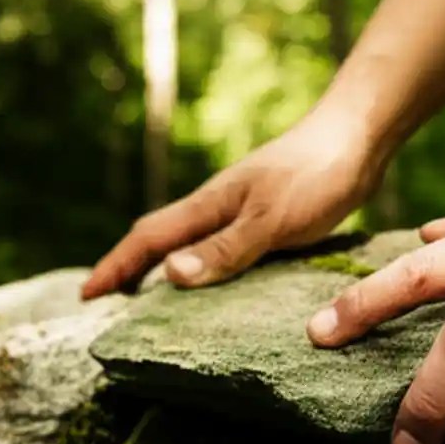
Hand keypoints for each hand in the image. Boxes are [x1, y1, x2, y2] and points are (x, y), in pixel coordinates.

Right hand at [81, 112, 381, 298]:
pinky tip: (212, 287)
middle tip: (107, 303)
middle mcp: (216, 210)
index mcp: (208, 207)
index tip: (86, 295)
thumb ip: (224, 248)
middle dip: (128, 270)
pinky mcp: (263, 220)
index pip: (148, 240)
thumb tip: (170, 276)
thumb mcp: (270, 220)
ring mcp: (238, 213)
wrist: (358, 140)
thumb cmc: (316, 174)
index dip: (116, 267)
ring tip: (148, 303)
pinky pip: (218, 251)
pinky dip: (201, 270)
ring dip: (162, 271)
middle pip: (158, 241)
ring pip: (187, 246)